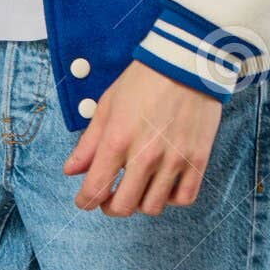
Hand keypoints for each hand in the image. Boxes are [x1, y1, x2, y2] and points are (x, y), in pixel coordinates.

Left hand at [62, 60, 221, 216]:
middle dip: (110, 206)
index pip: (95, 189)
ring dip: (140, 203)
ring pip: (152, 207)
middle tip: (110, 197)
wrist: (185, 61)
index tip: (85, 200)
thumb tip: (71, 171)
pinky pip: (183, 198)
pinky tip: (163, 184)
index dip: (85, 201)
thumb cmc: (143, 80)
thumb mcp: (108, 105)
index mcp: (118, 139)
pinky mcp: (198, 159)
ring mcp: (174, 159)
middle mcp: (146, 154)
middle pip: (123, 206)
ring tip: (138, 187)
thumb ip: (89, 142)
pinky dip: (170, 198)